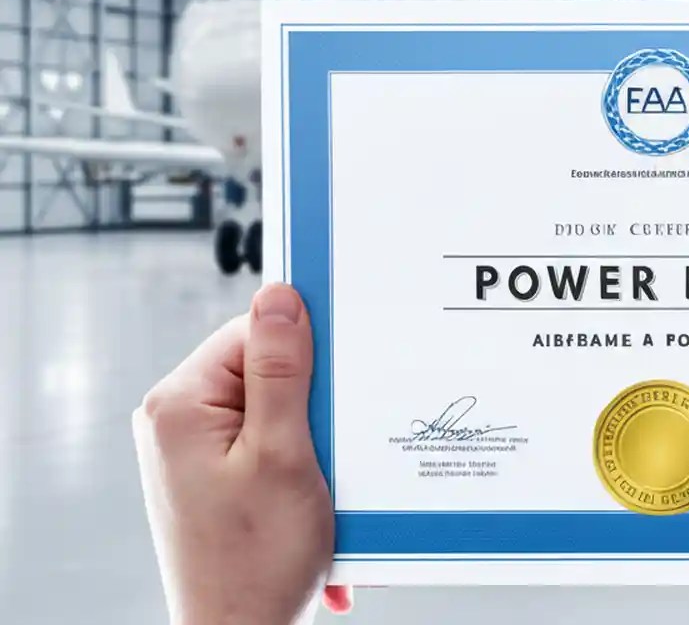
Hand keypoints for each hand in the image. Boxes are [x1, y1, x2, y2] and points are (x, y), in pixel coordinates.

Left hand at [133, 284, 352, 623]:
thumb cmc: (256, 563)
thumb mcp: (282, 455)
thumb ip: (282, 371)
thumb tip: (280, 297)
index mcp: (180, 404)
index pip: (253, 333)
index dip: (306, 354)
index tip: (339, 384)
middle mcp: (178, 421)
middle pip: (266, 372)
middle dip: (314, 410)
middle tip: (331, 454)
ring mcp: (194, 451)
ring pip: (276, 412)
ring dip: (314, 448)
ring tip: (322, 494)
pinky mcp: (216, 476)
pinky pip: (270, 447)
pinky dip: (303, 472)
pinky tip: (314, 510)